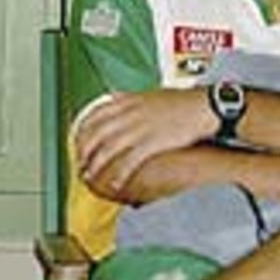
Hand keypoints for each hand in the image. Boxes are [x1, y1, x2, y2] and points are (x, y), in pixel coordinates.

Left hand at [74, 87, 214, 195]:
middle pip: (97, 133)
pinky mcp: (152, 143)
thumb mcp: (151, 94)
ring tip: (89, 177)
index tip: (77, 141)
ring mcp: (139, 128)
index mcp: (128, 101)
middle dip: (84, 150)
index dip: (83, 130)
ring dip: (96, 165)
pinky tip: (115, 184)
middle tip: (78, 163)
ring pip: (108, 148)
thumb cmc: (181, 102)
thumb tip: (116, 97)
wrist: (203, 107)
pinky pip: (129, 161)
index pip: (96, 114)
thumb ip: (131, 98)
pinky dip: (119, 174)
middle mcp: (130, 113)